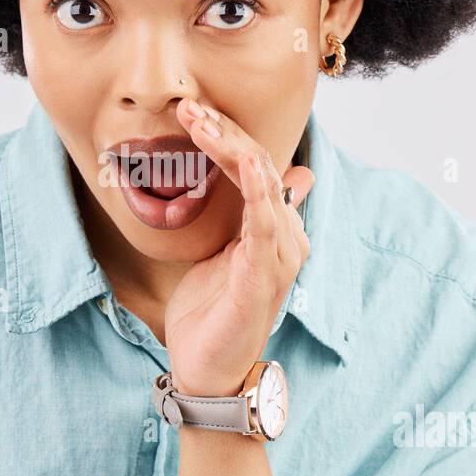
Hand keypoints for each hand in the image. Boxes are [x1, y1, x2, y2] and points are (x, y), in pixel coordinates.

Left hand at [164, 99, 313, 397]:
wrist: (206, 370)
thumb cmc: (211, 313)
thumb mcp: (220, 253)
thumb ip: (239, 216)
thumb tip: (259, 175)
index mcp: (275, 228)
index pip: (257, 164)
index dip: (227, 134)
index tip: (191, 109)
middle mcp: (286, 237)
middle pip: (261, 165)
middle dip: (224, 131)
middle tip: (188, 105)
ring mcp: (279, 256)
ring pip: (263, 185)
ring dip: (231, 148)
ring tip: (200, 121)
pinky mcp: (264, 277)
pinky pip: (265, 226)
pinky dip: (258, 191)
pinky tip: (247, 164)